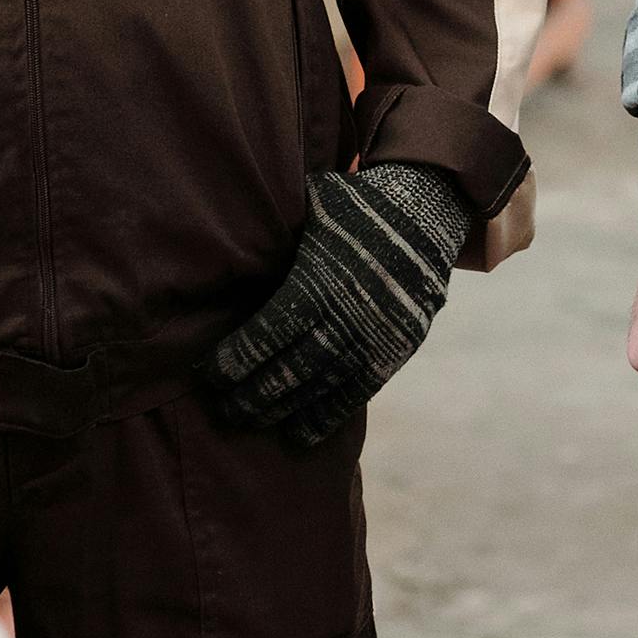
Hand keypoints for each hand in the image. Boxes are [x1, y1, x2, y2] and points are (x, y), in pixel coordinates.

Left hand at [207, 162, 473, 447]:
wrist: (429, 212)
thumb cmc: (356, 206)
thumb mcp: (313, 204)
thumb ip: (276, 229)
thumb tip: (224, 235)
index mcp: (321, 280)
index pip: (267, 334)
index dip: (235, 361)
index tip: (208, 376)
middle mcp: (348, 315)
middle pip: (289, 370)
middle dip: (252, 395)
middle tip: (223, 410)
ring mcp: (375, 337)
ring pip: (320, 388)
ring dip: (282, 410)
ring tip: (252, 421)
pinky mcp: (396, 350)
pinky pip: (356, 394)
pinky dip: (326, 417)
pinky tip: (299, 434)